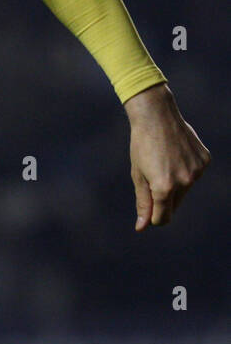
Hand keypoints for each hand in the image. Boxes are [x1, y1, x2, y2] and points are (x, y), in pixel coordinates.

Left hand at [124, 83, 208, 229]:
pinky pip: (194, 174)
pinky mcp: (205, 161)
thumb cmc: (141, 146)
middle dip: (163, 200)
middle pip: (174, 205)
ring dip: (175, 184)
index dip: (153, 217)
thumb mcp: (138, 175)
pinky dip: (186, 169)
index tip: (148, 210)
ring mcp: (197, 171)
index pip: (163, 218)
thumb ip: (143, 202)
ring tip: (163, 162)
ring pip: (185, 190)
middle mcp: (184, 182)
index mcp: (164, 187)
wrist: (157, 116)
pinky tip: (176, 153)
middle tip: (152, 179)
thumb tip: (142, 227)